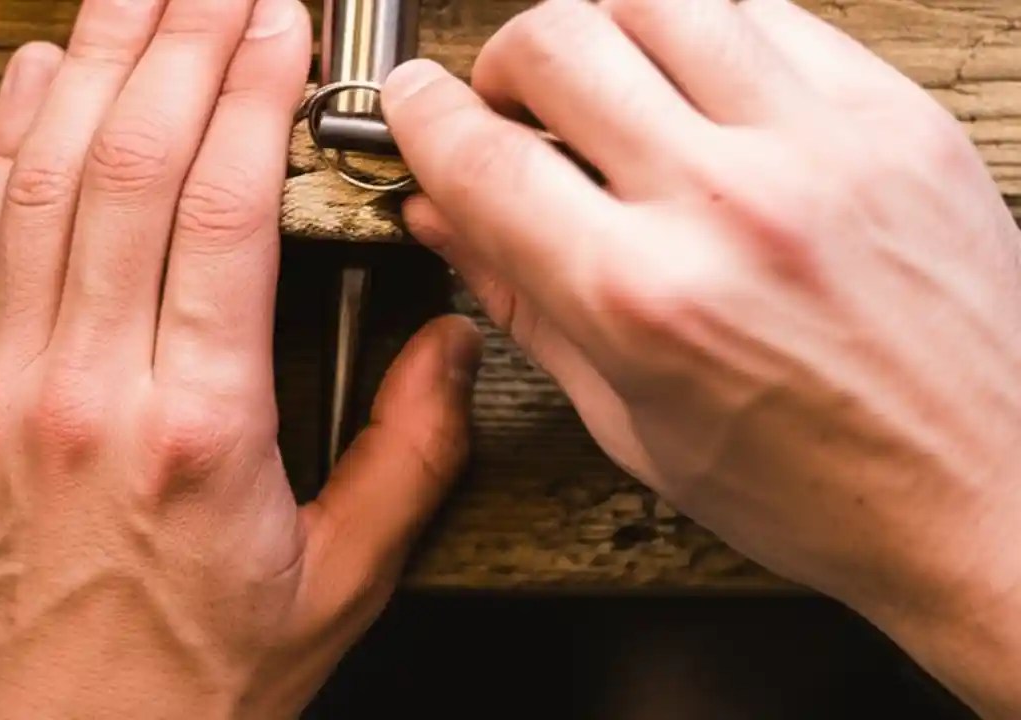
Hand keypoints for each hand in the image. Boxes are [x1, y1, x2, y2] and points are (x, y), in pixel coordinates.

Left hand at [0, 1, 481, 716]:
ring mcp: (4, 384)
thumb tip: (454, 347)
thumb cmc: (194, 678)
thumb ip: (410, 456)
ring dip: (96, 65)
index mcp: (199, 429)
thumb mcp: (340, 583)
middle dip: (180, 44)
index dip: (252, 95)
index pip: (222, 211)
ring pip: (44, 179)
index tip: (278, 27)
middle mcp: (89, 389)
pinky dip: (7, 140)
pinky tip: (42, 77)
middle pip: (129, 165)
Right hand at [382, 0, 1020, 714]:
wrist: (993, 492)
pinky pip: (768, 13)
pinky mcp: (896, 115)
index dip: (422, 116)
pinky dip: (705, 33)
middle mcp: (730, 203)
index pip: (484, 158)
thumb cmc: (819, 487)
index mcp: (645, 301)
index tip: (414, 105)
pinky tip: (701, 88)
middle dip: (503, 62)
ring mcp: (824, 144)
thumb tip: (445, 217)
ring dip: (602, 29)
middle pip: (557, 39)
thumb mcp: (632, 422)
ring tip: (607, 86)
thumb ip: (524, 301)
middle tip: (513, 105)